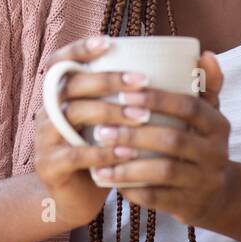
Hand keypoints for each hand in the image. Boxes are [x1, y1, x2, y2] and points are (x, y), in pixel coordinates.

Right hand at [33, 35, 153, 228]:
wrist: (76, 198)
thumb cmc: (105, 151)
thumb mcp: (114, 122)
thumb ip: (137, 95)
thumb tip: (195, 59)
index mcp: (61, 94)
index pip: (60, 61)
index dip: (79, 49)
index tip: (108, 42)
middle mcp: (48, 110)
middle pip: (71, 84)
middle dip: (107, 80)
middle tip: (142, 82)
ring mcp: (45, 138)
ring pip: (73, 115)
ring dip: (109, 113)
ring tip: (141, 117)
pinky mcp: (49, 166)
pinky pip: (74, 154)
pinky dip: (101, 152)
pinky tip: (126, 152)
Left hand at [89, 51, 230, 226]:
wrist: (219, 196)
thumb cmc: (202, 145)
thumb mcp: (209, 117)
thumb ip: (205, 86)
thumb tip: (204, 52)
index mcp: (218, 125)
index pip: (189, 106)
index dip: (157, 99)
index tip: (123, 94)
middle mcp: (216, 153)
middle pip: (173, 140)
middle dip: (134, 134)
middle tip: (102, 129)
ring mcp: (204, 182)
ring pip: (163, 172)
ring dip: (129, 165)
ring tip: (101, 157)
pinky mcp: (190, 206)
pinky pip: (157, 198)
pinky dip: (131, 189)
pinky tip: (109, 180)